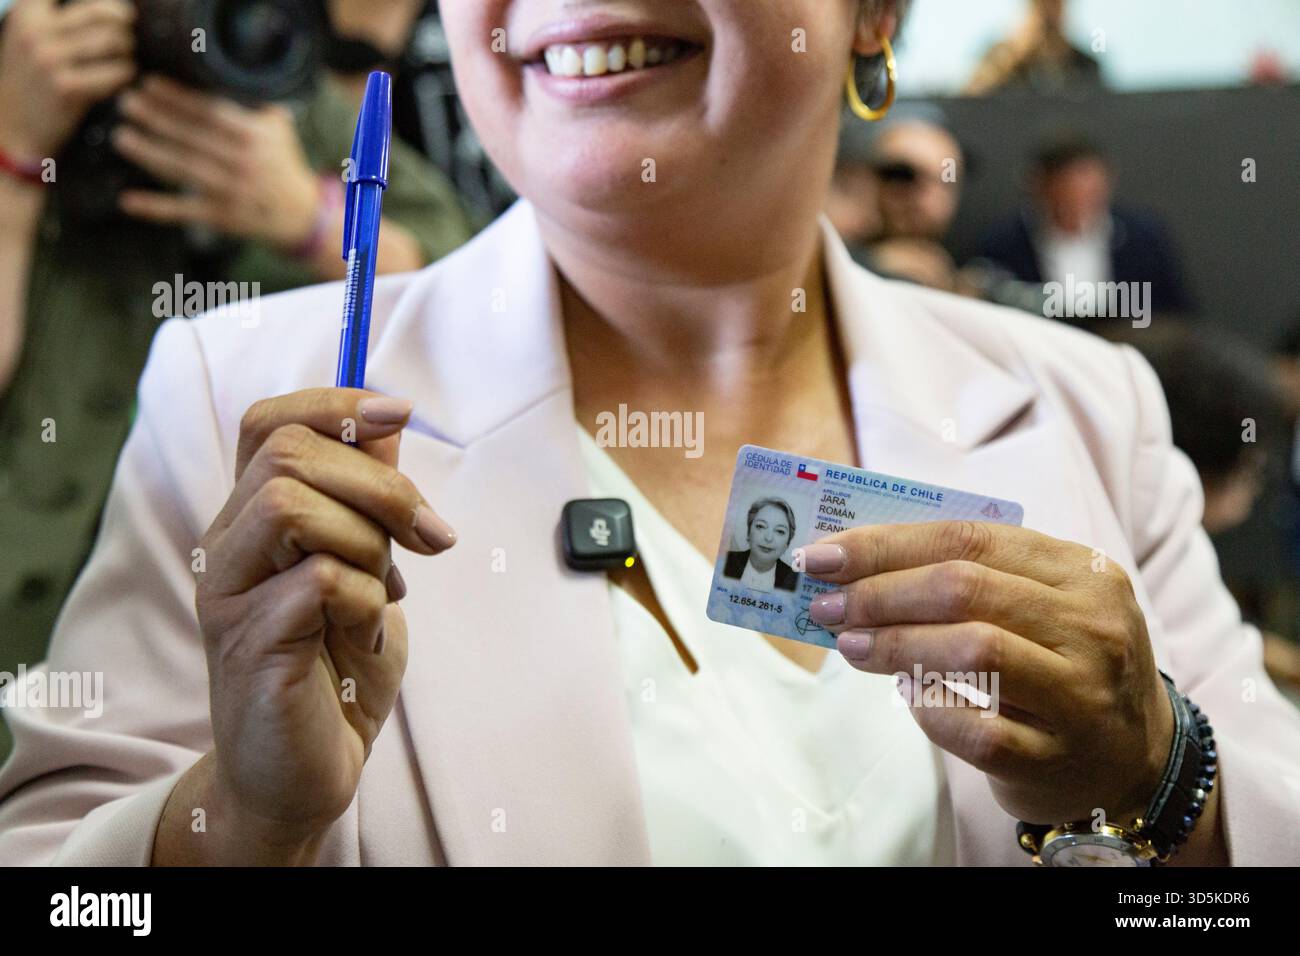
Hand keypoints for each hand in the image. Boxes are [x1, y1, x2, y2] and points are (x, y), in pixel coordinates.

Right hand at [0, 0, 135, 158]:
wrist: (12, 126)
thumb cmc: (32, 78)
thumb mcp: (31, 36)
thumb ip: (60, 17)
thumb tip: (115, 8)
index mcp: (28, 12)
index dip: (107, 2)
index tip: (116, 14)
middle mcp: (36, 31)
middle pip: (105, 12)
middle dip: (124, 26)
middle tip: (125, 40)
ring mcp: (50, 59)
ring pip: (115, 41)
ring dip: (128, 53)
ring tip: (123, 62)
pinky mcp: (67, 88)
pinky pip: (117, 72)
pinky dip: (125, 76)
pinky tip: (118, 81)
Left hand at [112, 75, 320, 248]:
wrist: (299, 213)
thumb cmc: (281, 162)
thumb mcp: (277, 126)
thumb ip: (250, 101)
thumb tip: (213, 72)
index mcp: (256, 136)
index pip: (211, 112)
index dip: (178, 97)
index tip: (150, 83)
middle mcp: (244, 163)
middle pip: (191, 138)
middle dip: (156, 119)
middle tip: (126, 103)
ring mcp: (231, 192)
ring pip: (183, 170)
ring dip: (149, 154)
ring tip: (121, 136)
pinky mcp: (222, 217)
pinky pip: (184, 212)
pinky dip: (155, 208)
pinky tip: (128, 201)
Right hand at [193, 388, 456, 853]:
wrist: (306, 772)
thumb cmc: (336, 668)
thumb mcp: (366, 568)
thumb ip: (365, 501)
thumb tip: (387, 425)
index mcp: (251, 521)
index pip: (268, 423)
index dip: (336, 403)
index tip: (402, 414)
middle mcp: (227, 548)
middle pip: (286, 452)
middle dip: (381, 483)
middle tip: (430, 538)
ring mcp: (230, 595)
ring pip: (290, 503)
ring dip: (368, 542)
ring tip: (387, 595)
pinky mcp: (250, 644)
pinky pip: (320, 580)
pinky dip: (368, 600)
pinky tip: (370, 633)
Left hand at [798, 521, 1174, 826]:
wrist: (1133, 759)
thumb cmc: (1060, 664)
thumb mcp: (1038, 603)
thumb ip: (966, 576)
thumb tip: (855, 564)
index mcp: (1080, 571)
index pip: (968, 539)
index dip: (885, 544)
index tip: (824, 554)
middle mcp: (1091, 626)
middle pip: (965, 589)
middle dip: (879, 593)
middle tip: (826, 605)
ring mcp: (1082, 695)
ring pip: (974, 650)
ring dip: (894, 644)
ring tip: (849, 645)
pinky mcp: (1058, 758)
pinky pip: (977, 729)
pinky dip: (928, 706)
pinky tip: (906, 693)